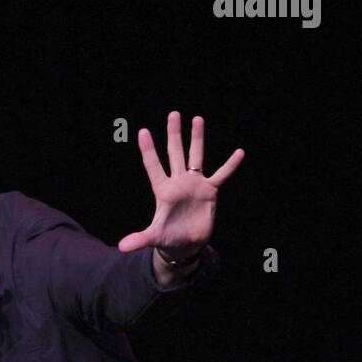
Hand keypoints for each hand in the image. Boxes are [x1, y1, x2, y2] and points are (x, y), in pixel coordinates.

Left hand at [117, 112, 243, 259]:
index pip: (154, 166)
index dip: (149, 150)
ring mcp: (194, 185)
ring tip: (197, 119)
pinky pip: (222, 175)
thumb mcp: (154, 237)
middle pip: (175, 153)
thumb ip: (140, 239)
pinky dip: (230, 165)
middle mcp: (178, 182)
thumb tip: (122, 247)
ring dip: (197, 139)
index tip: (143, 131)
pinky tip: (239, 152)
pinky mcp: (210, 192)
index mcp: (163, 190)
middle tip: (173, 114)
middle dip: (174, 135)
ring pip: (196, 157)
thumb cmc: (168, 238)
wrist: (186, 245)